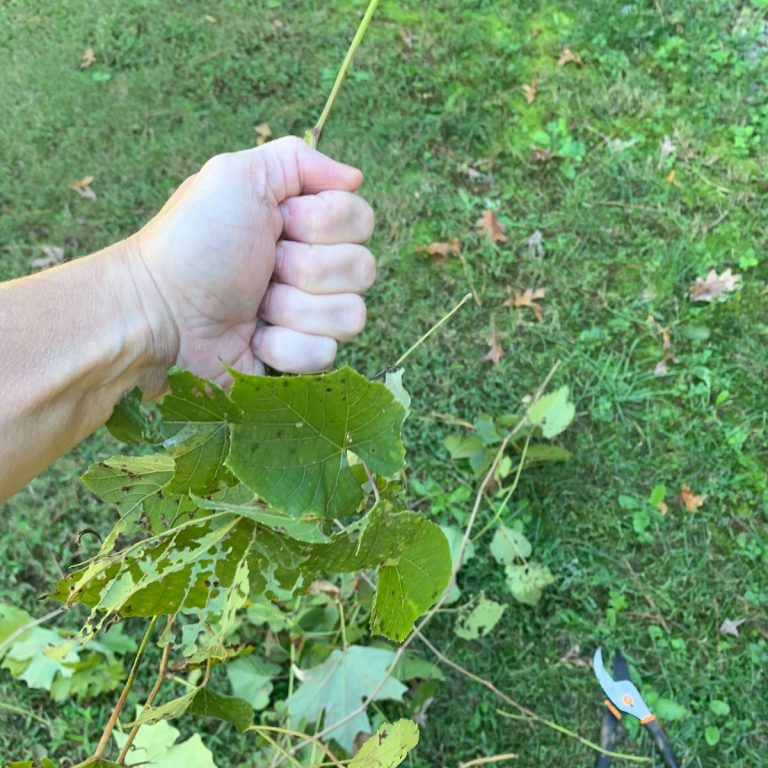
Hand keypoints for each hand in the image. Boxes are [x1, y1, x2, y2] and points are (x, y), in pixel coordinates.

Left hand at [128, 136, 374, 388]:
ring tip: (252, 307)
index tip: (278, 223)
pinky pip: (325, 354)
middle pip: (362, 268)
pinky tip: (253, 339)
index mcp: (306, 222)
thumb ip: (298, 159)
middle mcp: (316, 268)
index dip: (322, 223)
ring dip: (292, 310)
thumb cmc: (192, 243)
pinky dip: (284, 346)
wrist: (159, 314)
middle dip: (304, 269)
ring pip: (350, 315)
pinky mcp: (302, 358)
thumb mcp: (235, 176)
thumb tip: (355, 177)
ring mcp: (312, 316)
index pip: (361, 219)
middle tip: (261, 268)